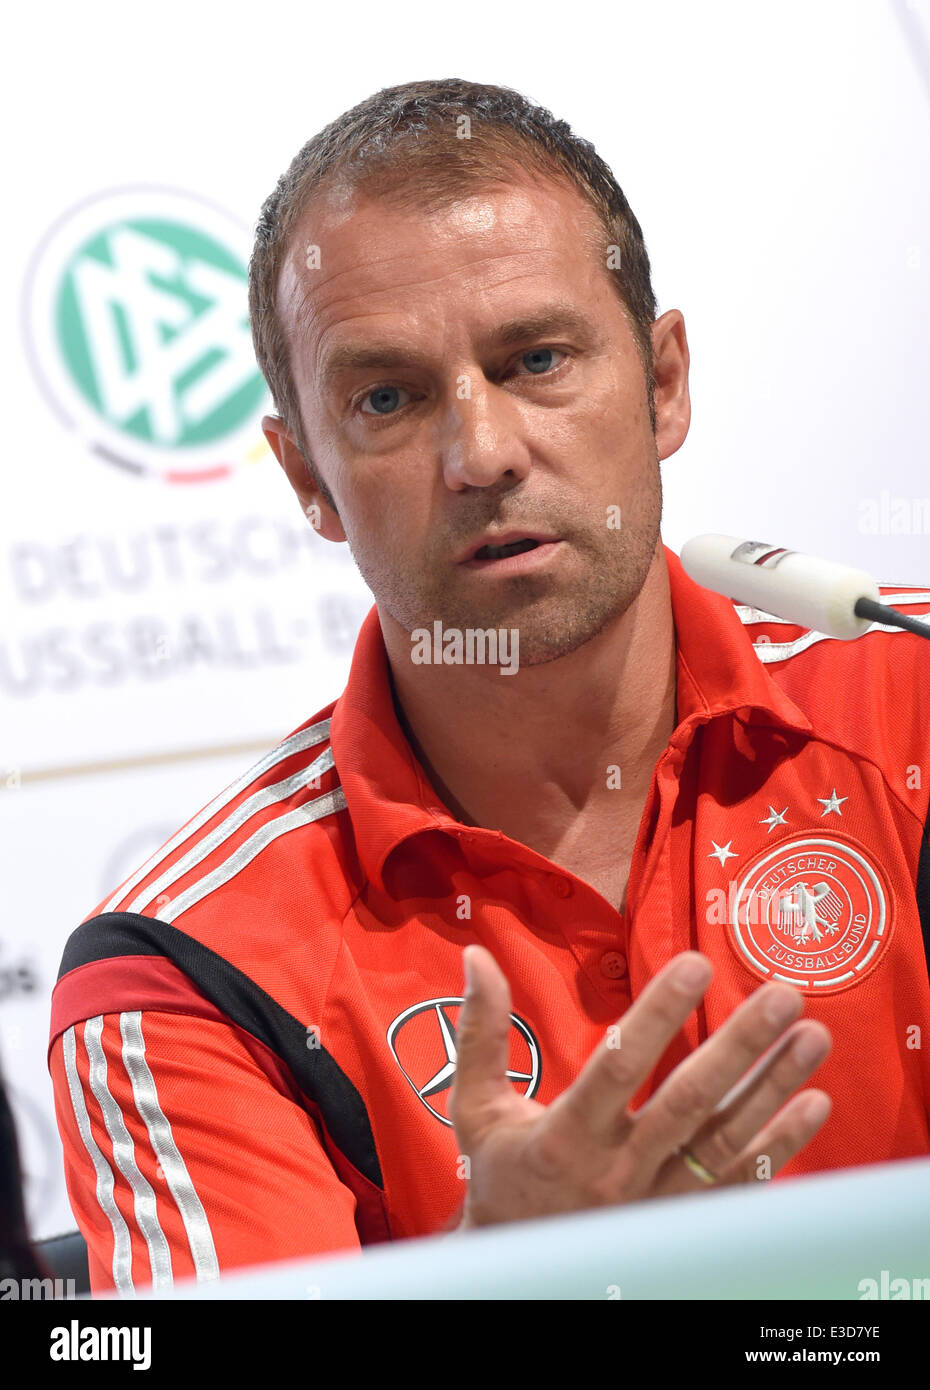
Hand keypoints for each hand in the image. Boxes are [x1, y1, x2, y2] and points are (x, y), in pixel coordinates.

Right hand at [449, 945, 830, 1227]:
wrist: (517, 1268)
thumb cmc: (499, 1176)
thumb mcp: (476, 1107)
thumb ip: (481, 1031)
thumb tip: (477, 958)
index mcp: (564, 1137)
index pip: (619, 1064)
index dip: (659, 1013)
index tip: (696, 963)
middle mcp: (616, 1172)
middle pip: (688, 1103)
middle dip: (740, 1045)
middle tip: (782, 995)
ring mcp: (655, 1205)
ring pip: (723, 1142)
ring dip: (773, 1088)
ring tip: (813, 1037)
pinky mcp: (682, 1225)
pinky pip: (737, 1185)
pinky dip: (778, 1146)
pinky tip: (812, 1104)